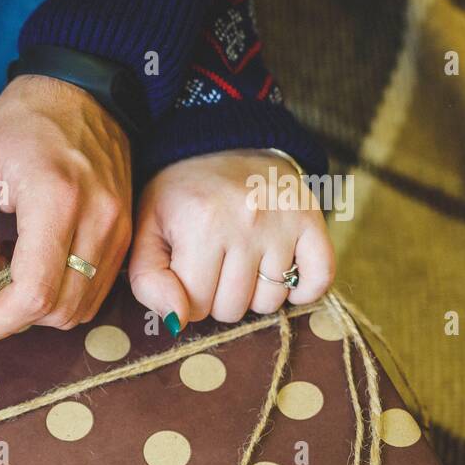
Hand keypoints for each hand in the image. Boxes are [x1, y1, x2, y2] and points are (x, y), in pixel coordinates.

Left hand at [0, 74, 131, 338]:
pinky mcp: (126, 234)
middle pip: (57, 310)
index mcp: (56, 200)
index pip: (33, 294)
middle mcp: (98, 220)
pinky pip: (94, 290)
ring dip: (35, 308)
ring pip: (78, 308)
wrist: (82, 90)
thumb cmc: (18, 123)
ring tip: (6, 268)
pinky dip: (59, 294)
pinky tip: (34, 261)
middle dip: (9, 317)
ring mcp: (119, 230)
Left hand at [129, 149, 335, 332]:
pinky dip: (302, 291)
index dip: (186, 299)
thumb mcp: (145, 231)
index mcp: (201, 225)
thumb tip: (179, 320)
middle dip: (216, 298)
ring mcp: (283, 222)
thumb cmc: (177, 196)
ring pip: (269, 302)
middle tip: (211, 266)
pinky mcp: (311, 219)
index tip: (185, 272)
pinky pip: (319, 278)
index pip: (196, 306)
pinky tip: (280, 278)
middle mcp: (247, 222)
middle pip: (233, 308)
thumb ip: (148, 280)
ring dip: (252, 295)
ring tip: (239, 263)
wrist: (222, 144)